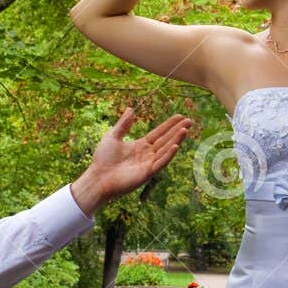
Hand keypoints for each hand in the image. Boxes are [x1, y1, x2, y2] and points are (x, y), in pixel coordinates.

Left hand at [70, 107, 192, 214]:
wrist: (97, 177)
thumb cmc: (102, 159)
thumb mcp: (112, 136)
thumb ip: (123, 124)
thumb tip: (130, 109)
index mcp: (140, 146)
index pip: (158, 133)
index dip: (169, 125)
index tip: (180, 116)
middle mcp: (147, 155)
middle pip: (165, 140)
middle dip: (177, 130)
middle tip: (189, 121)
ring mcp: (148, 164)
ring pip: (165, 150)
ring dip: (176, 140)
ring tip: (185, 130)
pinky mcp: (146, 174)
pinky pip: (160, 163)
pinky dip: (168, 155)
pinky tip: (176, 146)